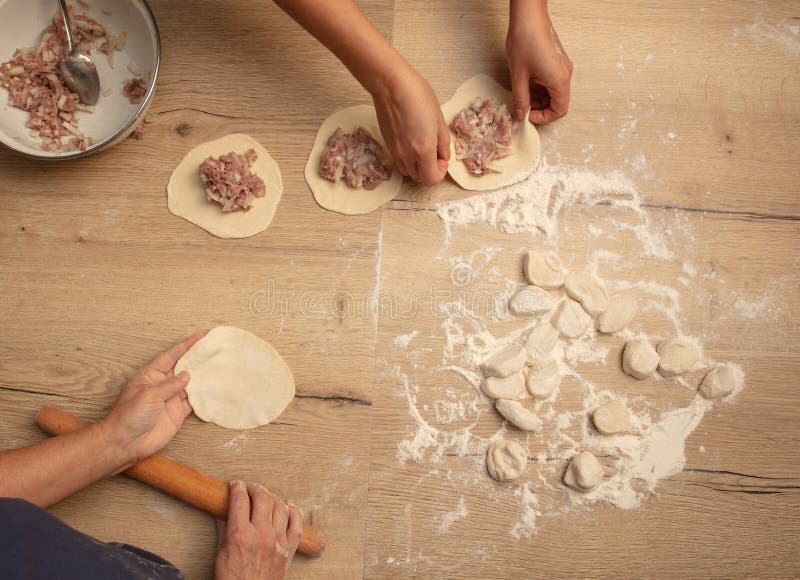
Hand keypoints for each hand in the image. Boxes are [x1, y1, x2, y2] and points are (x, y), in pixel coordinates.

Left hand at [100, 333, 203, 464]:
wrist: (125, 443)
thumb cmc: (128, 416)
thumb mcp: (148, 395)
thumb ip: (169, 385)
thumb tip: (187, 374)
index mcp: (150, 375)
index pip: (170, 356)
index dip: (184, 346)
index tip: (199, 337)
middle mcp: (162, 385)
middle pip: (182, 368)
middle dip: (196, 359)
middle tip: (213, 350)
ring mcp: (170, 399)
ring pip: (190, 385)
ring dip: (202, 377)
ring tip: (218, 367)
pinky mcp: (177, 413)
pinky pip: (193, 402)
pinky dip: (203, 396)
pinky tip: (213, 389)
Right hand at [215, 481, 303, 579]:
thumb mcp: (221, 554)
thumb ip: (225, 530)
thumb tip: (224, 513)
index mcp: (240, 534)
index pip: (240, 499)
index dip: (237, 488)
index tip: (236, 485)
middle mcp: (261, 534)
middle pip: (262, 497)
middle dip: (255, 488)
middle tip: (250, 489)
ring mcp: (277, 541)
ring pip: (280, 506)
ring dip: (272, 498)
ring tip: (266, 497)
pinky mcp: (288, 550)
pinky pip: (297, 524)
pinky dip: (294, 512)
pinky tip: (288, 506)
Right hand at [371, 66, 449, 186]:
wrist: (391, 85)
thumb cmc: (417, 95)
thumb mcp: (439, 118)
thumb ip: (443, 142)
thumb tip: (443, 156)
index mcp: (423, 149)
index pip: (432, 179)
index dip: (440, 171)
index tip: (442, 157)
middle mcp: (407, 155)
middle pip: (419, 178)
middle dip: (429, 169)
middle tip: (434, 152)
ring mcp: (395, 151)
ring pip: (408, 172)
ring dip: (418, 166)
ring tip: (421, 146)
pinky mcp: (387, 145)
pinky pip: (399, 161)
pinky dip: (407, 158)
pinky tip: (411, 141)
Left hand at [506, 0, 572, 123]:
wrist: (529, 16)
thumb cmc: (525, 41)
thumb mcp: (518, 76)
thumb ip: (520, 99)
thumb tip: (520, 115)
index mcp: (559, 80)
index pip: (559, 110)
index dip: (544, 117)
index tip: (528, 116)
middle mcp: (565, 74)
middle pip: (558, 101)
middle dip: (541, 107)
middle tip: (523, 106)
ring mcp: (563, 66)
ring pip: (554, 91)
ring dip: (539, 97)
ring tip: (522, 93)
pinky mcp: (558, 60)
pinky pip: (553, 80)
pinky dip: (541, 86)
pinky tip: (526, 81)